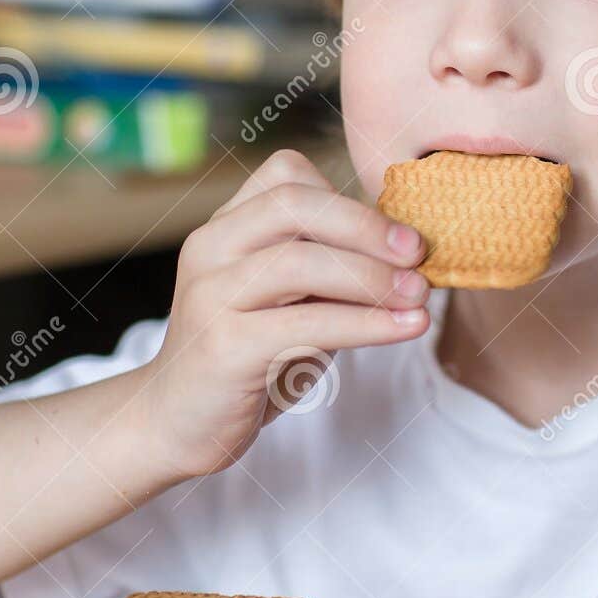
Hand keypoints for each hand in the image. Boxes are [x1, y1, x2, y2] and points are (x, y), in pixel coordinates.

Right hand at [137, 149, 428, 477]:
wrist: (177, 422)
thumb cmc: (246, 356)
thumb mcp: (289, 300)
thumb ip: (329, 269)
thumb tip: (410, 251)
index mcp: (225, 227)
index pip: (286, 174)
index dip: (348, 197)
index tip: (397, 232)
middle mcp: (210, 249)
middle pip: (293, 204)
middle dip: (366, 225)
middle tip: (418, 253)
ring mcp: (210, 295)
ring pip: (299, 263)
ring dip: (372, 277)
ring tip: (419, 295)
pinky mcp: (223, 346)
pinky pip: (306, 324)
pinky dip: (367, 323)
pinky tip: (407, 328)